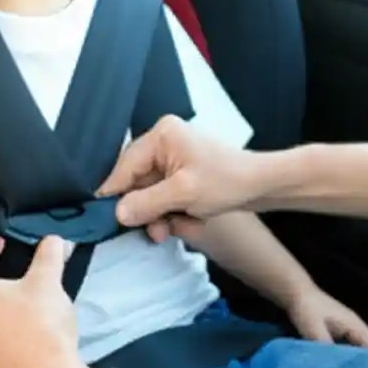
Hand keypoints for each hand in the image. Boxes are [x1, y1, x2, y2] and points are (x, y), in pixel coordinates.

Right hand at [97, 115, 262, 241]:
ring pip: (150, 192)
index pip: (125, 166)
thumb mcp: (183, 194)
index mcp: (162, 135)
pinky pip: (164, 195)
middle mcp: (164, 142)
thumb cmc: (226, 182)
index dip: (115, 194)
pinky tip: (185, 221)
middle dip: (145, 209)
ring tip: (171, 230)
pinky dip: (171, 211)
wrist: (262, 185)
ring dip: (159, 214)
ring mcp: (174, 157)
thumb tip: (117, 213)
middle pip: (137, 181)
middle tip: (154, 232)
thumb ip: (147, 203)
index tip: (105, 218)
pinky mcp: (183, 173)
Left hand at [285, 290, 367, 350]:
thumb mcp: (315, 330)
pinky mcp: (335, 332)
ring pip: (357, 349)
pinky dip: (346, 358)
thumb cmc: (306, 309)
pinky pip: (346, 348)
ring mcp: (345, 329)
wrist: (294, 293)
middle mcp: (354, 327)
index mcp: (354, 325)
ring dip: (356, 362)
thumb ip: (324, 348)